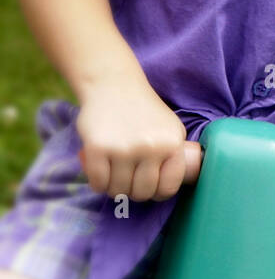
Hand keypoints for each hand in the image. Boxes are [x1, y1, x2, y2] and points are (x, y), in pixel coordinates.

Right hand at [76, 74, 192, 202]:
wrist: (114, 85)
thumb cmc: (143, 111)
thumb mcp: (170, 129)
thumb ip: (172, 156)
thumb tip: (164, 189)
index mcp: (173, 144)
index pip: (167, 188)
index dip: (155, 192)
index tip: (147, 184)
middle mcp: (152, 148)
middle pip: (141, 193)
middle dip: (132, 190)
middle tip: (126, 178)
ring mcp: (124, 149)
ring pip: (118, 191)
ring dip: (113, 187)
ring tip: (113, 173)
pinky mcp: (98, 148)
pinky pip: (98, 183)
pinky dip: (97, 183)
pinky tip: (99, 172)